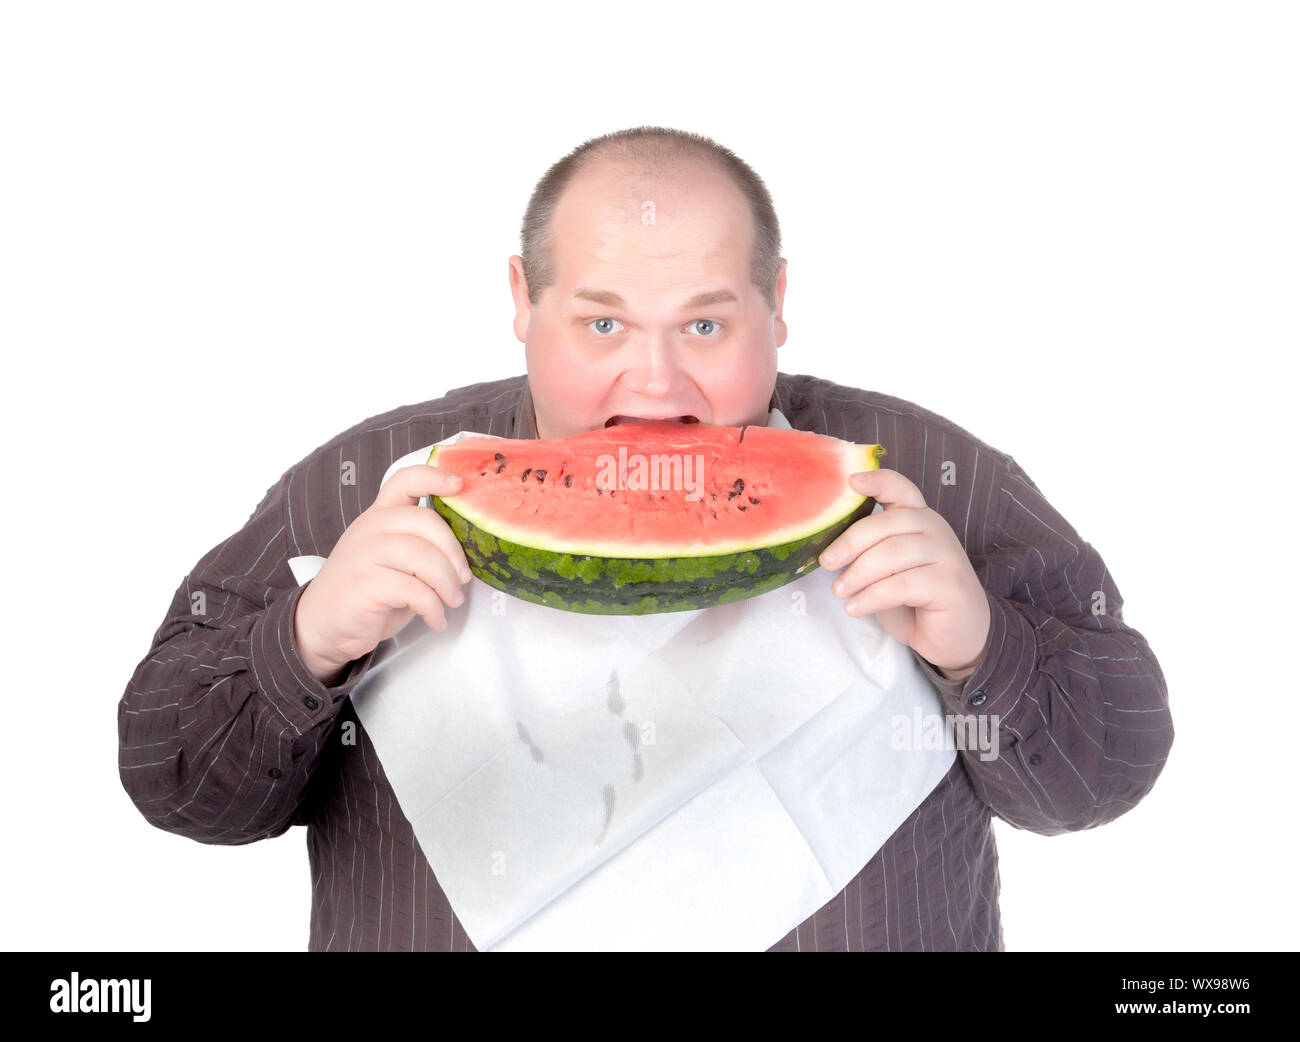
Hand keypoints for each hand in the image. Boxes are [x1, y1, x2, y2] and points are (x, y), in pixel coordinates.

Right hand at [293, 464, 473, 684]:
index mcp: (379, 517)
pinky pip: (414, 590)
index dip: (434, 477)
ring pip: (423, 556)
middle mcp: (371, 528)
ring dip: (447, 583)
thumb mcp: (394, 562)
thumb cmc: (367, 593)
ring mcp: (364, 554)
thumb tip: (467, 552)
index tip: (460, 484)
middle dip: (454, 552)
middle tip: (463, 578)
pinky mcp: (364, 584)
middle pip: (426, 521)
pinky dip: (433, 608)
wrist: (323, 626)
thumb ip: (421, 547)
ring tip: (451, 601)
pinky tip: (435, 619)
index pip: (404, 480)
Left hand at [818, 469, 990, 680]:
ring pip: (892, 554)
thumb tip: (829, 550)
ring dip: (858, 573)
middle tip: (826, 563)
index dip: (877, 481)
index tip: (850, 481)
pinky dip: (871, 597)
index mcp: (919, 518)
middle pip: (886, 523)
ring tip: (839, 591)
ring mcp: (947, 555)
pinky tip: (855, 608)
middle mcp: (936, 530)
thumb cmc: (915, 599)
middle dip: (850, 543)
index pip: (901, 489)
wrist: (957, 637)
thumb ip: (871, 552)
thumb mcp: (889, 570)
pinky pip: (901, 585)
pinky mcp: (950, 585)